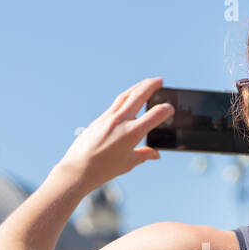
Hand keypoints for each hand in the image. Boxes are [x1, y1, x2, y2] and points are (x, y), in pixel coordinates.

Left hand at [53, 77, 173, 193]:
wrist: (78, 168)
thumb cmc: (104, 169)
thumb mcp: (129, 163)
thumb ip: (144, 154)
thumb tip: (155, 154)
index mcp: (132, 133)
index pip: (155, 115)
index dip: (166, 110)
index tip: (170, 108)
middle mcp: (120, 121)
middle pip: (138, 95)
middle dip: (151, 86)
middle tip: (160, 80)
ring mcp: (108, 117)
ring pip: (125, 95)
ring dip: (137, 87)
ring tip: (146, 83)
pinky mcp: (99, 119)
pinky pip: (116, 103)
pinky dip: (126, 97)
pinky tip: (129, 97)